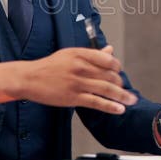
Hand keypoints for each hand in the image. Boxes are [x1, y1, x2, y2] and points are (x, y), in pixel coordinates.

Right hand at [0, 45, 136, 113]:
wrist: (29, 78)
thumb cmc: (50, 66)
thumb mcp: (70, 55)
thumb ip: (92, 54)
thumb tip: (110, 50)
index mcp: (80, 54)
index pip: (107, 59)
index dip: (117, 67)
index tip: (119, 72)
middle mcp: (80, 66)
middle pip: (109, 75)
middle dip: (120, 83)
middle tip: (125, 90)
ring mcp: (77, 82)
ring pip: (106, 89)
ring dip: (121, 96)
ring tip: (131, 101)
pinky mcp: (73, 97)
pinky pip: (96, 102)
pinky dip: (110, 106)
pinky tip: (119, 109)